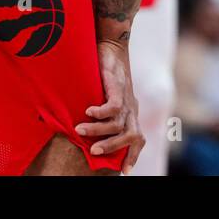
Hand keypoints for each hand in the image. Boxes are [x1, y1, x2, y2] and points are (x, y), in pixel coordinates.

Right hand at [77, 40, 144, 172]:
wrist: (112, 47)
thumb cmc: (106, 74)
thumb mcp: (109, 97)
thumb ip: (105, 114)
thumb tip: (86, 133)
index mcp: (131, 112)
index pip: (139, 138)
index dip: (133, 155)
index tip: (125, 171)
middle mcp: (131, 108)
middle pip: (130, 136)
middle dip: (112, 147)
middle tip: (93, 152)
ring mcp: (126, 98)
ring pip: (117, 123)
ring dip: (98, 130)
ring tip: (79, 130)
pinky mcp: (118, 86)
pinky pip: (113, 106)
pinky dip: (100, 113)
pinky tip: (87, 111)